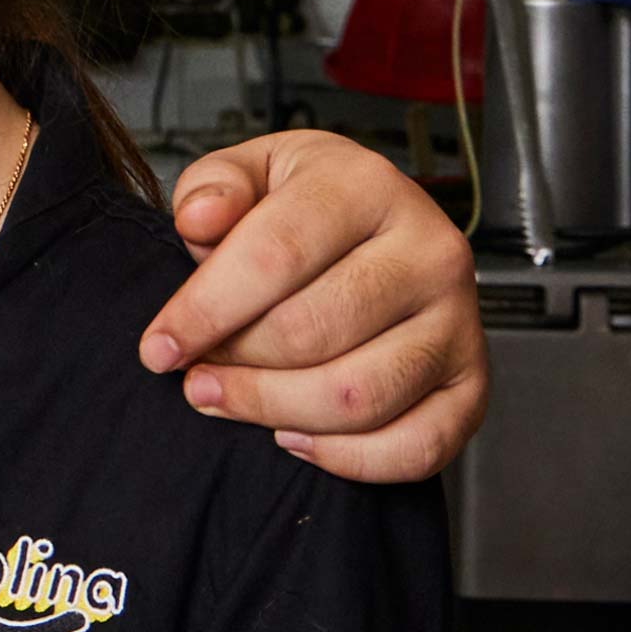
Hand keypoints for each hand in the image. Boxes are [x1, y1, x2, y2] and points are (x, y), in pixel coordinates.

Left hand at [144, 129, 485, 481]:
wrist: (380, 233)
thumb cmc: (306, 208)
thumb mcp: (255, 172)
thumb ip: (214, 188)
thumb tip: (200, 220)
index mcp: (369, 187)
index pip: (275, 253)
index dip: (205, 310)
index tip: (158, 348)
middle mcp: (429, 252)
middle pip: (313, 331)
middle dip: (236, 366)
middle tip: (193, 377)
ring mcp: (460, 323)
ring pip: (359, 396)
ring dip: (275, 412)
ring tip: (228, 400)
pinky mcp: (472, 384)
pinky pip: (416, 447)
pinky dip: (346, 459)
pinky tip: (293, 435)